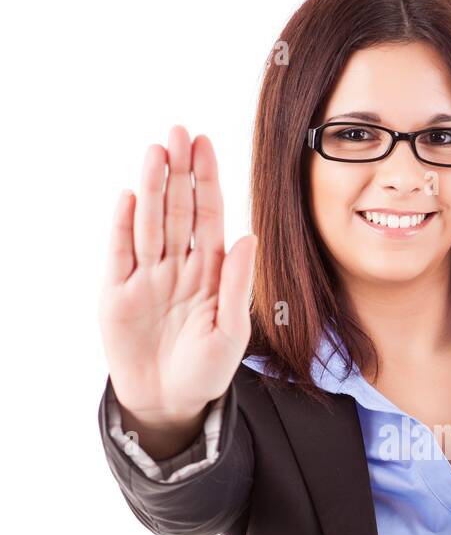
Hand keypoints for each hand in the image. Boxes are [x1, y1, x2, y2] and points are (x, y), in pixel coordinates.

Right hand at [98, 125, 256, 427]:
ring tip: (155, 152)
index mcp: (209, 271)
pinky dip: (122, 224)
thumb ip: (237, 285)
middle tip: (178, 131)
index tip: (206, 144)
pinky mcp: (117, 292)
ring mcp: (146, 276)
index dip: (206, 181)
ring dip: (151, 187)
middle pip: (176, 209)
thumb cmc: (206, 370)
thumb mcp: (232, 331)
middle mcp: (177, 266)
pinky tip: (128, 195)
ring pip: (149, 223)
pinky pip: (120, 252)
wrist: (169, 403)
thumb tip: (249, 237)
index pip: (207, 216)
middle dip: (178, 171)